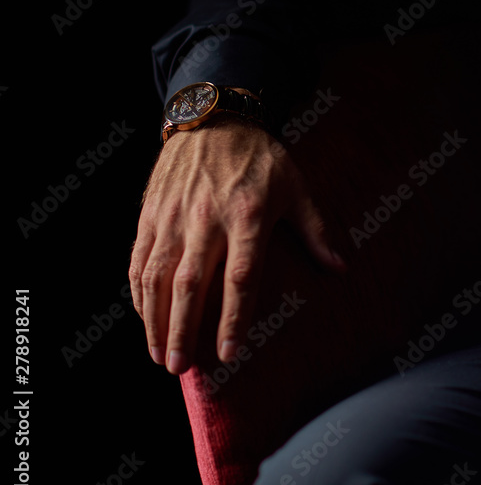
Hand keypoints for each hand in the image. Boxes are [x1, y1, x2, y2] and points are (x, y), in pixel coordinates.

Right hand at [128, 115, 345, 374]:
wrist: (214, 116)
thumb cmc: (261, 157)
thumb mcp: (296, 188)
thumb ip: (315, 231)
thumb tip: (340, 268)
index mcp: (247, 216)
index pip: (240, 278)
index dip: (233, 318)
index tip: (228, 353)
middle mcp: (206, 220)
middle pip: (189, 285)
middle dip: (183, 330)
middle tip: (180, 368)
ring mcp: (173, 216)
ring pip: (156, 276)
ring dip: (155, 320)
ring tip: (159, 355)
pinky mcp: (151, 212)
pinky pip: (138, 258)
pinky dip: (137, 292)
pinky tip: (143, 317)